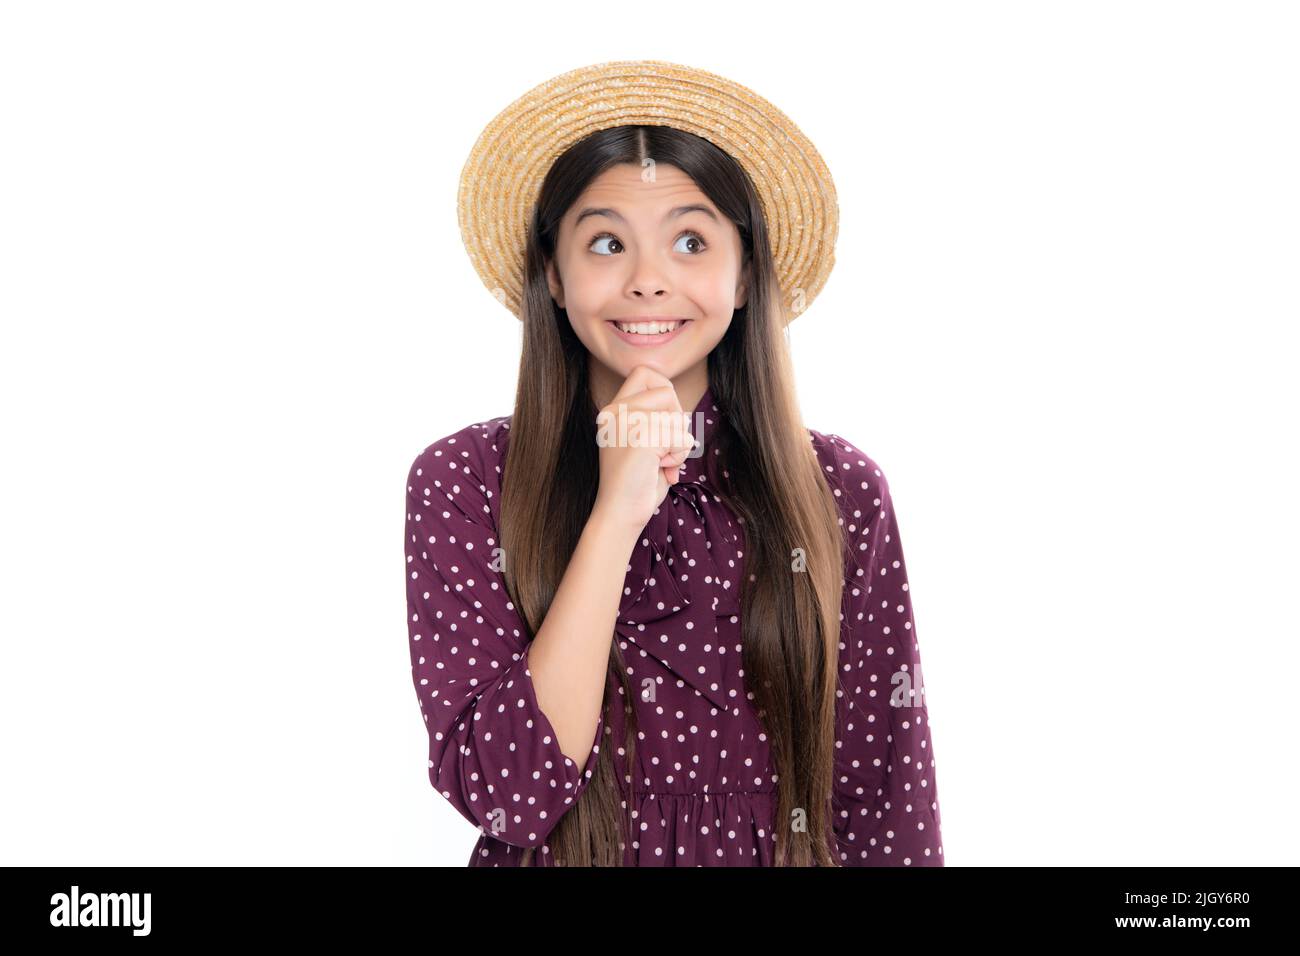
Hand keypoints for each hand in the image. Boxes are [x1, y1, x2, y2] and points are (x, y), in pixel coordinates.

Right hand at [591, 366, 696, 534]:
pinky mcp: (640, 438)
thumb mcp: (644, 441)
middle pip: (666, 390)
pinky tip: (662, 469)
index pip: (645, 372)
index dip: (664, 391)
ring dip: (678, 443)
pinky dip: (679, 455)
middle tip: (663, 445)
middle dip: (676, 419)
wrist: (620, 514)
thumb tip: (682, 410)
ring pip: (677, 416)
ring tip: (660, 461)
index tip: (662, 421)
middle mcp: (615, 411)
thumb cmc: (638, 481)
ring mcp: (626, 423)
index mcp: (613, 410)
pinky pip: (681, 437)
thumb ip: (655, 418)